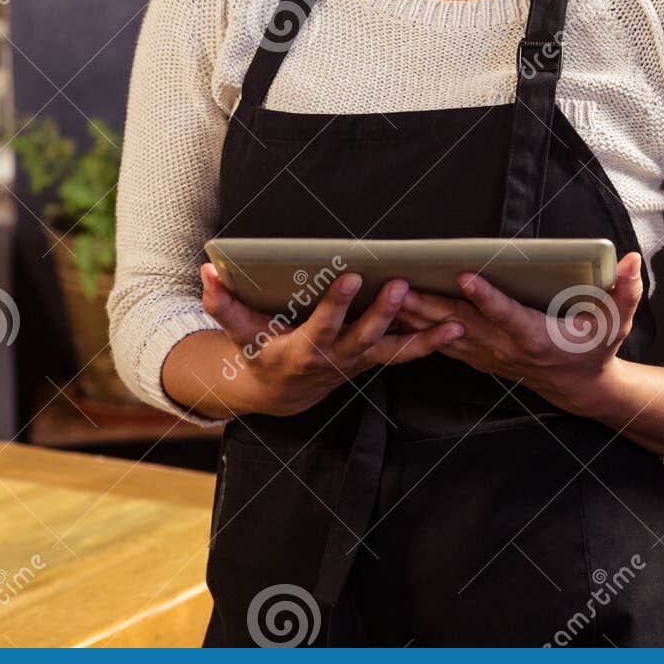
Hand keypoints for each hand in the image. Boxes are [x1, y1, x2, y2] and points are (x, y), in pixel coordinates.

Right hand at [199, 264, 464, 416]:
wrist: (280, 392)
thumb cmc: (259, 353)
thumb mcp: (238, 332)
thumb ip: (222, 303)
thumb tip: (206, 271)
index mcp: (304, 349)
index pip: (322, 325)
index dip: (336, 304)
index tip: (349, 276)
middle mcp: (337, 358)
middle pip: (365, 336)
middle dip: (384, 312)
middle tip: (401, 285)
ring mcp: (360, 361)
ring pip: (394, 350)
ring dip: (423, 336)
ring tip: (453, 319)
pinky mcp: (374, 360)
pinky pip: (406, 353)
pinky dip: (431, 343)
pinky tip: (457, 327)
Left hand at [392, 253, 645, 417]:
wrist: (579, 387)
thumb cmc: (595, 348)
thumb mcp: (616, 322)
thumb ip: (625, 291)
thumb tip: (632, 260)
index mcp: (536, 336)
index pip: (507, 314)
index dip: (486, 297)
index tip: (465, 276)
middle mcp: (506, 347)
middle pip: (462, 323)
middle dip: (429, 304)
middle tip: (400, 283)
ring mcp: (488, 354)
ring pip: (445, 333)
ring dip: (414, 316)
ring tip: (385, 295)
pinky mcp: (477, 356)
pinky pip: (441, 343)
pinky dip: (416, 330)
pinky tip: (392, 315)